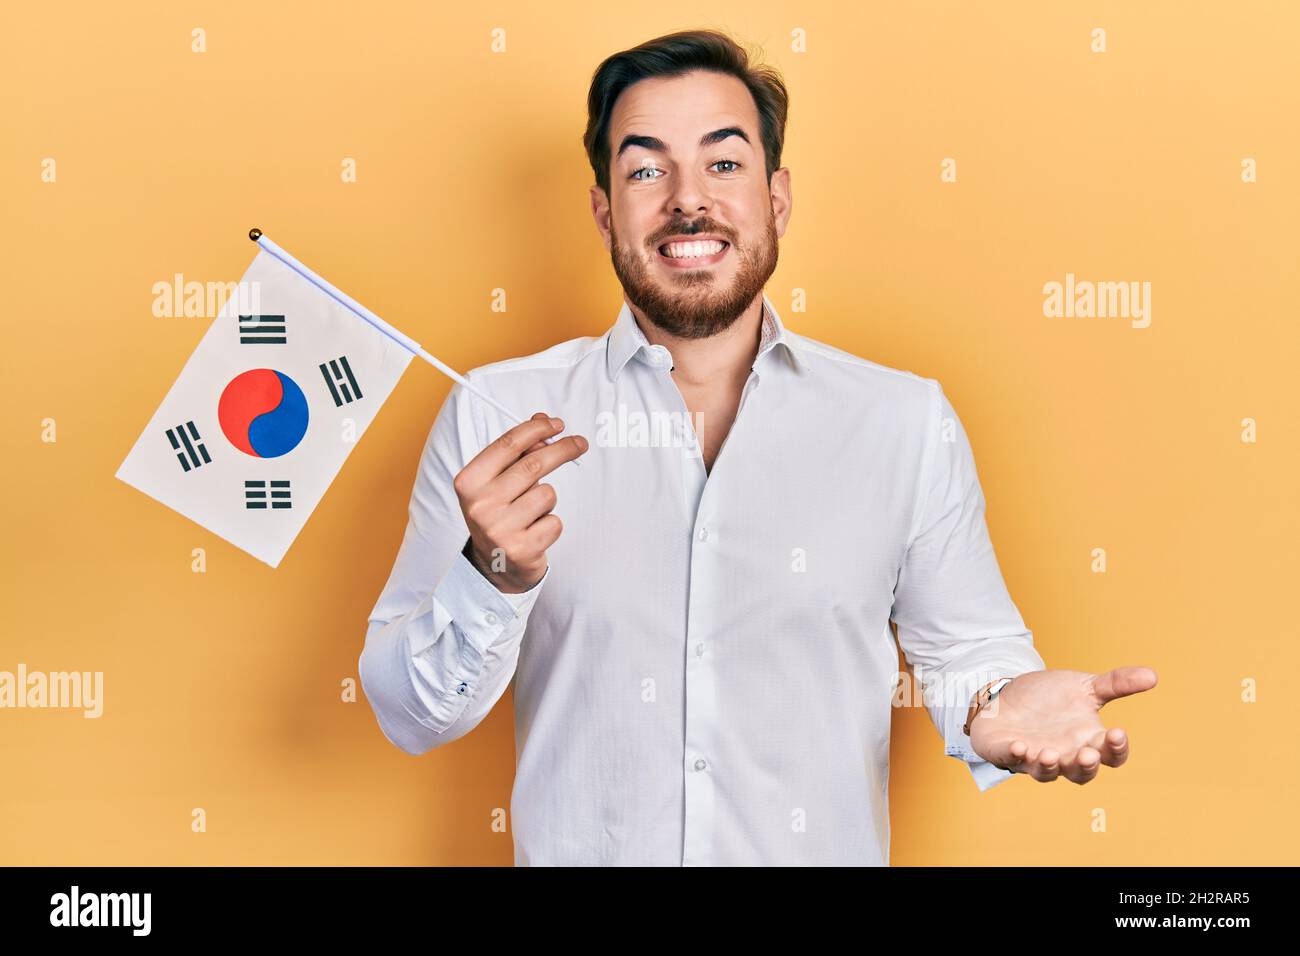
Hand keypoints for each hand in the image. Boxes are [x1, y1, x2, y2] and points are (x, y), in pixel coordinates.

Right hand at [452, 412, 588, 592]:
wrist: (495, 566)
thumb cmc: (499, 514)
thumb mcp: (498, 481)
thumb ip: (519, 451)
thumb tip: (544, 421)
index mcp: (469, 482)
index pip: (508, 445)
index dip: (537, 430)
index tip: (558, 425)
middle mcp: (480, 505)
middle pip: (533, 465)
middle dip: (562, 449)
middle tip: (579, 443)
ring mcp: (499, 529)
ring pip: (547, 494)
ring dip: (548, 499)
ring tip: (533, 512)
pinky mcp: (521, 550)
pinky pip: (554, 522)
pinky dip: (551, 524)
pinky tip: (535, 532)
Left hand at [967, 667, 1157, 783]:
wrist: (1008, 694)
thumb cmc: (1050, 698)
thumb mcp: (1084, 686)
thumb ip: (1116, 684)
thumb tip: (1153, 676)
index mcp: (1088, 740)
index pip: (1111, 755)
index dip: (1116, 749)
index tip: (1118, 732)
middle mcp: (1065, 754)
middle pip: (1081, 773)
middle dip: (1085, 766)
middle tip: (1088, 754)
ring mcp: (1035, 757)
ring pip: (1046, 773)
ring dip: (1049, 766)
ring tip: (1050, 754)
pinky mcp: (1006, 752)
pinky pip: (1010, 760)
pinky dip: (1014, 755)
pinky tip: (1018, 746)